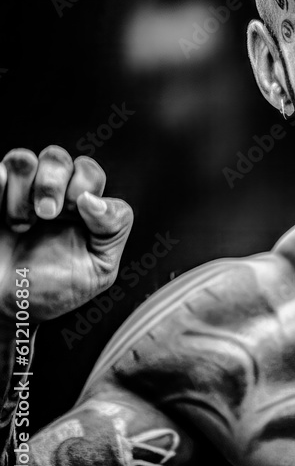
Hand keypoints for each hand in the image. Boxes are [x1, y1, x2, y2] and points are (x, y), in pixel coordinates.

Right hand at [0, 146, 132, 322]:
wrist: (8, 309)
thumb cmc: (54, 289)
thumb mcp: (99, 269)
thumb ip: (113, 230)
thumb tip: (96, 200)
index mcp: (82, 206)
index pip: (89, 170)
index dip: (85, 185)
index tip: (77, 214)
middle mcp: (51, 194)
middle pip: (57, 157)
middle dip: (52, 184)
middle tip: (47, 215)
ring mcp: (16, 194)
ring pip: (24, 160)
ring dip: (23, 190)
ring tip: (22, 223)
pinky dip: (2, 187)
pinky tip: (3, 216)